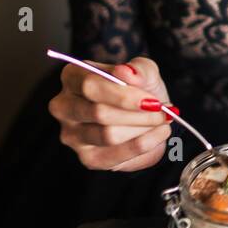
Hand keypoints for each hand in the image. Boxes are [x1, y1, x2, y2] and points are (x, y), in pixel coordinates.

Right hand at [48, 56, 172, 171]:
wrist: (148, 116)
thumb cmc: (140, 89)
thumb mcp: (145, 71)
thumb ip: (139, 69)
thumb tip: (127, 72)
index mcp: (73, 77)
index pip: (91, 86)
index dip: (125, 95)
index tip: (153, 100)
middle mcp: (64, 106)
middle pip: (99, 113)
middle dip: (138, 114)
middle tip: (163, 111)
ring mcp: (72, 134)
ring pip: (108, 135)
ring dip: (143, 128)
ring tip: (162, 120)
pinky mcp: (87, 158)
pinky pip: (116, 155)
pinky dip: (145, 144)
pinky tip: (159, 133)